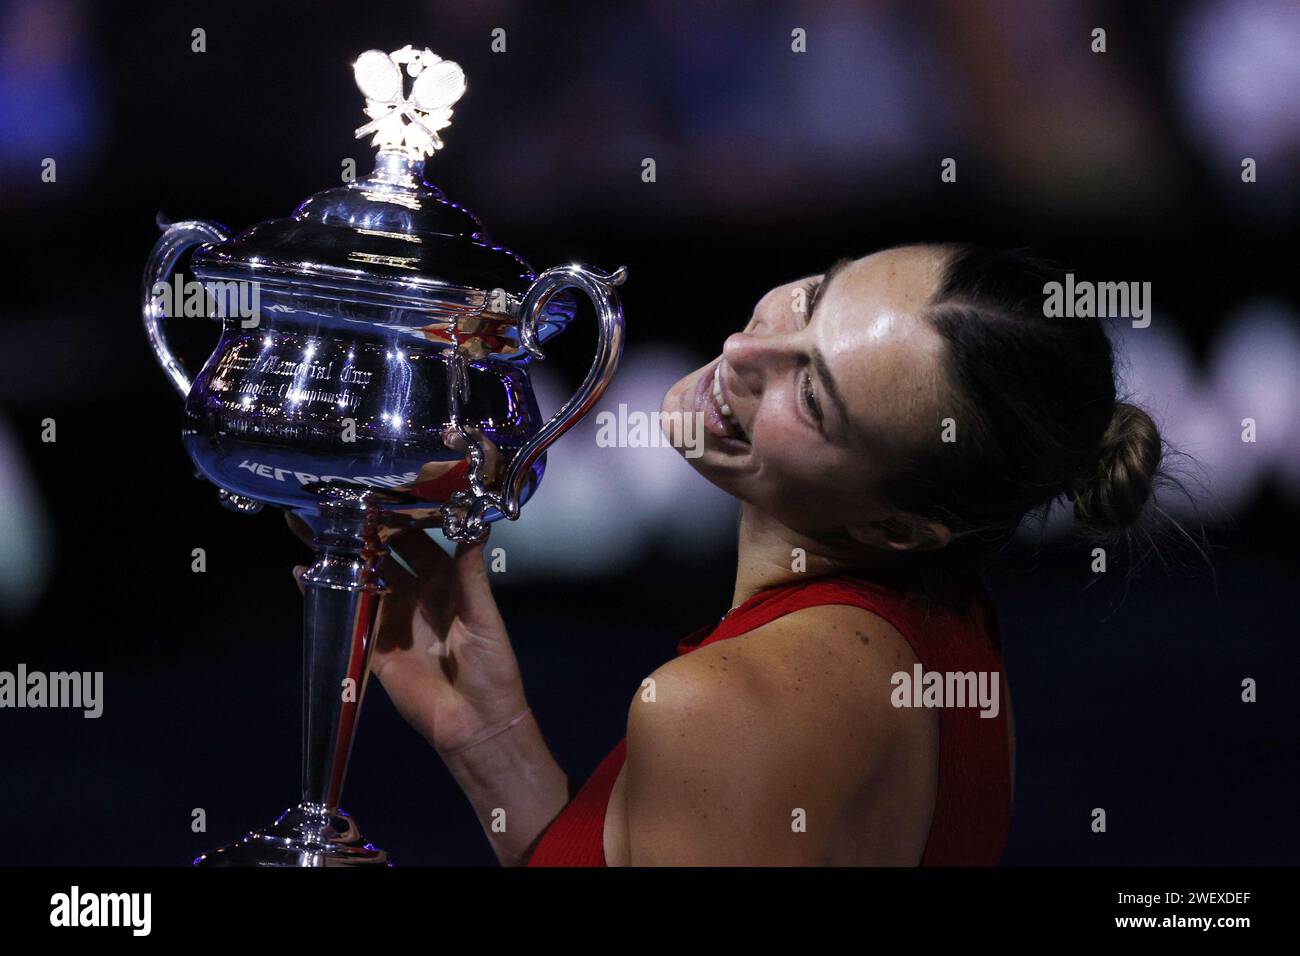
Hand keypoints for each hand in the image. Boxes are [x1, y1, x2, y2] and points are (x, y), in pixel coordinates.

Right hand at [288, 512, 527, 755]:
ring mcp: (393, 619)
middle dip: (360, 532)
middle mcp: (415, 594)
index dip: (398, 517)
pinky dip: (324, 596)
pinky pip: (347, 617)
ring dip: (338, 558)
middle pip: (382, 555)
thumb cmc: (491, 667)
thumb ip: (471, 572)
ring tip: (309, 527)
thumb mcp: (484, 616)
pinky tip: (303, 574)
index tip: (378, 489)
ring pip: (361, 581)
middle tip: (332, 501)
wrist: (476, 722)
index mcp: (444, 580)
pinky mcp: (374, 646)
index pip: (416, 539)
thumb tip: (476, 521)